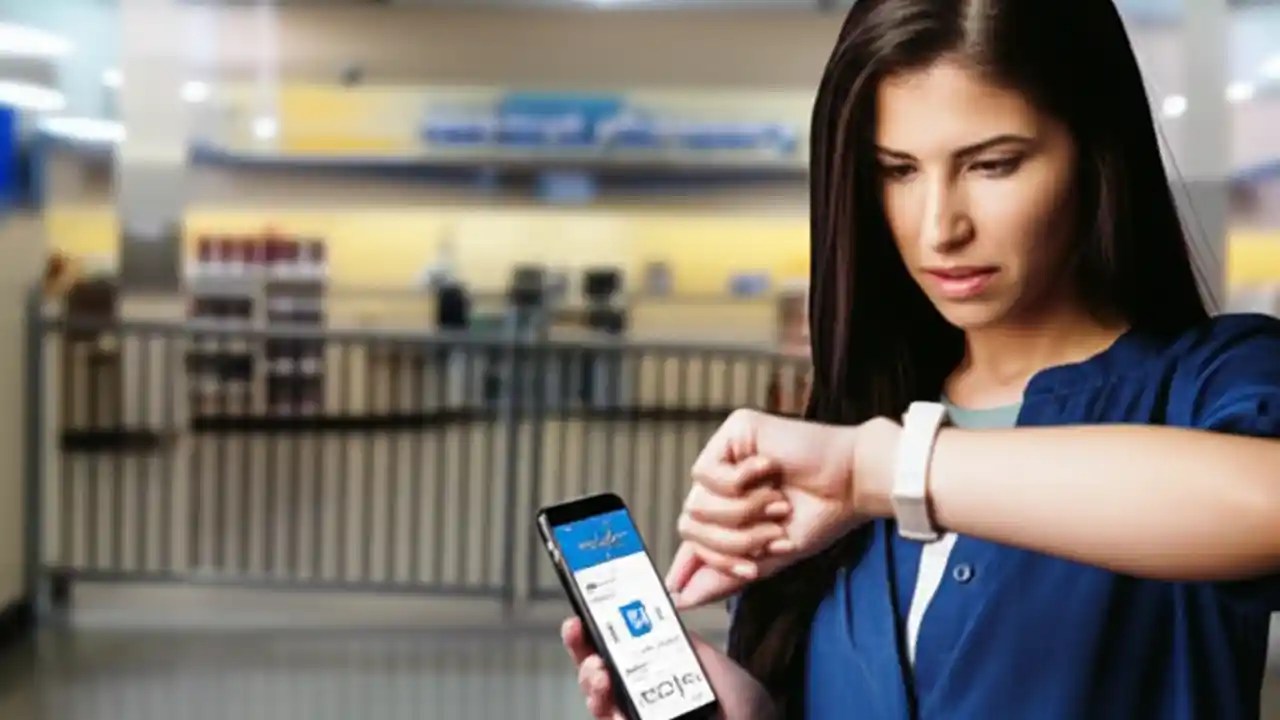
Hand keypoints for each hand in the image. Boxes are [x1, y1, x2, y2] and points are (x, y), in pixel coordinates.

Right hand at [561, 617, 775, 719]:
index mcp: (659, 674)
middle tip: (577, 628)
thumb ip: (684, 644)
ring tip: (599, 669)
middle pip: (598, 674)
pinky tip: (612, 705)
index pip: (619, 651)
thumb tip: (657, 616)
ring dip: (592, 682)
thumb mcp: (716, 665)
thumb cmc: (745, 711)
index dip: (596, 630)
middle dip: (581, 650)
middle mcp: (643, 701)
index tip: (584, 609)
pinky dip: (608, 714)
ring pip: (600, 704)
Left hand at [667, 410, 899, 607]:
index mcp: (731, 510)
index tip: (697, 587)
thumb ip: (727, 573)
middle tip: (772, 536)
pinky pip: (706, 473)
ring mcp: (726, 456)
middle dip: (731, 542)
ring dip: (743, 514)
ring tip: (779, 505)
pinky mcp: (732, 432)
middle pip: (690, 525)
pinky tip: (769, 471)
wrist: (853, 482)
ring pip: (697, 503)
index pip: (693, 538)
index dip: (691, 563)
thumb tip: (684, 598)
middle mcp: (723, 483)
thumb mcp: (770, 554)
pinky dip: (740, 483)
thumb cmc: (822, 513)